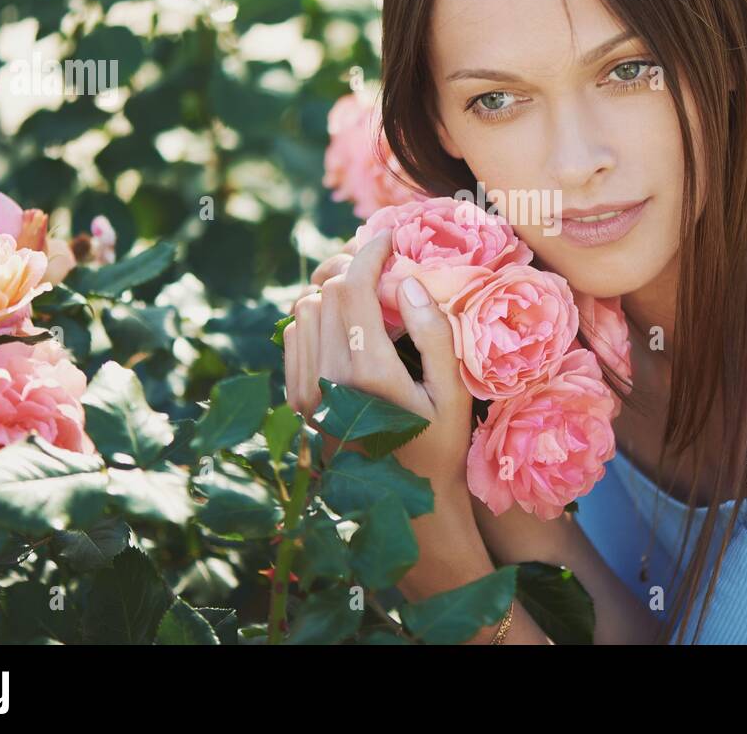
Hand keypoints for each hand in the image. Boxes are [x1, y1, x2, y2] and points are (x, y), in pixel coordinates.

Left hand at [283, 230, 474, 494]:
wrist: (404, 508)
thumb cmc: (440, 447)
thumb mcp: (453, 393)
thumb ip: (434, 334)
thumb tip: (407, 281)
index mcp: (368, 373)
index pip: (352, 286)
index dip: (370, 252)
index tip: (389, 238)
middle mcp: (328, 379)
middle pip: (326, 290)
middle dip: (353, 266)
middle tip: (382, 262)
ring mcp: (307, 392)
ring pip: (304, 309)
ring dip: (332, 291)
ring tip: (365, 291)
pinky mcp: (297, 402)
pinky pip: (293, 337)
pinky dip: (316, 318)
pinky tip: (346, 325)